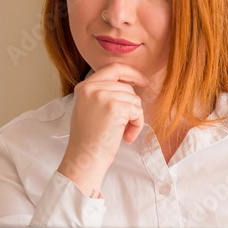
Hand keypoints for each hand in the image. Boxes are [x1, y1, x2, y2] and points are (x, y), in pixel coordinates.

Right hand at [57, 63, 148, 195]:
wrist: (85, 159)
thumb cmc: (89, 141)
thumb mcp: (89, 109)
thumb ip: (102, 94)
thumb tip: (129, 85)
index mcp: (84, 87)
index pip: (113, 68)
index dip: (131, 73)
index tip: (143, 82)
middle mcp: (91, 87)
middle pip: (127, 88)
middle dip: (131, 107)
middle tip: (124, 128)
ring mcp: (102, 95)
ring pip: (134, 100)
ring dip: (134, 119)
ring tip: (122, 134)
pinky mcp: (115, 106)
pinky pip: (137, 111)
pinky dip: (137, 125)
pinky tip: (126, 137)